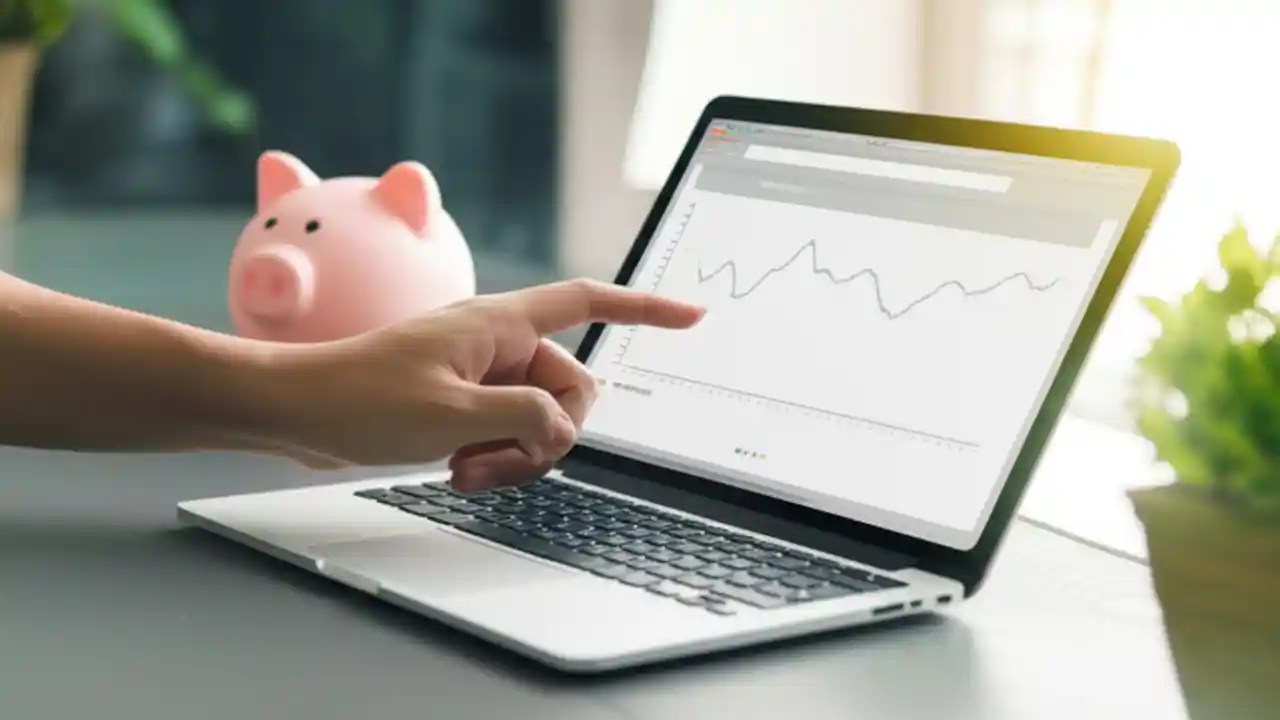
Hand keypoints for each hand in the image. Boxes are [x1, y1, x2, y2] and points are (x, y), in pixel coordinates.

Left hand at [262, 279, 702, 488]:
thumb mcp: (450, 413)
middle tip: (490, 463)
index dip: (645, 308)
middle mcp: (498, 345)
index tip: (691, 316)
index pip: (588, 301)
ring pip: (539, 420)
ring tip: (462, 469)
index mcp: (500, 324)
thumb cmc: (357, 398)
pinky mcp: (465, 403)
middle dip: (545, 436)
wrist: (295, 408)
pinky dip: (494, 457)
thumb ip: (524, 416)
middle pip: (569, 389)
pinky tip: (455, 468)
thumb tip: (562, 427)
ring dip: (513, 454)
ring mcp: (483, 376)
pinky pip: (509, 432)